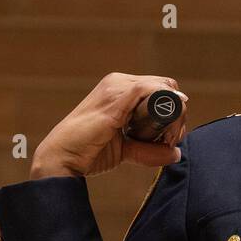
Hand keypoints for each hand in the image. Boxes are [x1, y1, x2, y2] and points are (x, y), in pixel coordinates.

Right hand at [30, 73, 188, 178]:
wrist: (62, 158)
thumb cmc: (88, 152)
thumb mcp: (125, 149)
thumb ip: (148, 150)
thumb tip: (176, 154)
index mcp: (120, 89)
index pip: (160, 89)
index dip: (175, 111)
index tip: (172, 137)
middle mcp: (119, 82)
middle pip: (166, 86)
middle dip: (178, 112)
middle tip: (172, 139)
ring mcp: (116, 87)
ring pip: (163, 88)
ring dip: (175, 113)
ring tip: (168, 139)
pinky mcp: (115, 98)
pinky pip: (149, 90)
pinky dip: (165, 106)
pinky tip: (167, 127)